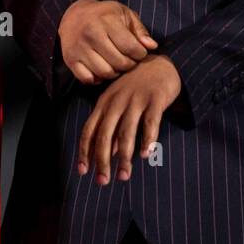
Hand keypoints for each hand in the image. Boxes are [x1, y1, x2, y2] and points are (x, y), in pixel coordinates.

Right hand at [58, 0, 157, 83]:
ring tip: (118, 64)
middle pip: (119, 62)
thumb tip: (152, 46)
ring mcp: (79, 48)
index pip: (130, 47)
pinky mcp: (69, 59)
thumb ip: (140, 31)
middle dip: (130, 65)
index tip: (140, 53)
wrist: (73, 15)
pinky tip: (102, 69)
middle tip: (130, 60)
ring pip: (105, 73)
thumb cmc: (105, 15)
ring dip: (115, 73)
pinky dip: (97, 79)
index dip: (140, 54)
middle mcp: (91, 34)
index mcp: (107, 21)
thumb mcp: (125, 14)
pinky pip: (87, 79)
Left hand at [77, 54, 180, 183]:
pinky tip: (146, 155)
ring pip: (127, 132)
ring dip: (125, 157)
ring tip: (124, 176)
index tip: (83, 172)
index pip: (89, 131)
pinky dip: (147, 140)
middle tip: (103, 181)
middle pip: (105, 135)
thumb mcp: (120, 103)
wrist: (161, 62)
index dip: (85, 152)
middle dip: (102, 161)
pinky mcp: (155, 98)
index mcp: (104, 103)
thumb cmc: (137, 86)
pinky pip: (150, 122)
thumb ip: (114, 126)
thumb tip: (110, 154)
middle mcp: (117, 102)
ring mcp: (136, 100)